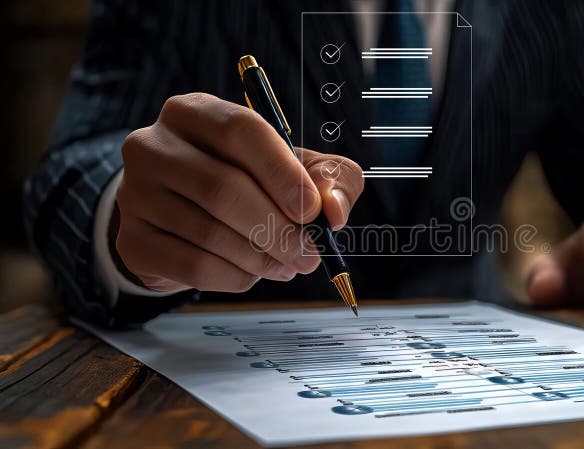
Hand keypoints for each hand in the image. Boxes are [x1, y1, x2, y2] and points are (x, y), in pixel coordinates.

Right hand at [116, 93, 363, 291]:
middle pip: (222, 188)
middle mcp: (153, 145)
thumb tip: (333, 209)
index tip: (312, 210)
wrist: (186, 217)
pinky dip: (235, 277)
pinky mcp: (132, 240)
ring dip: (262, 258)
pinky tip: (253, 272)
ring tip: (289, 264)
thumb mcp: (299, 168)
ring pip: (209, 233)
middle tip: (310, 254)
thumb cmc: (251, 182)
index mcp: (196, 112)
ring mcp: (135, 193)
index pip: (239, 130)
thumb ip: (330, 179)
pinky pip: (192, 266)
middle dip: (278, 229)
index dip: (280, 172)